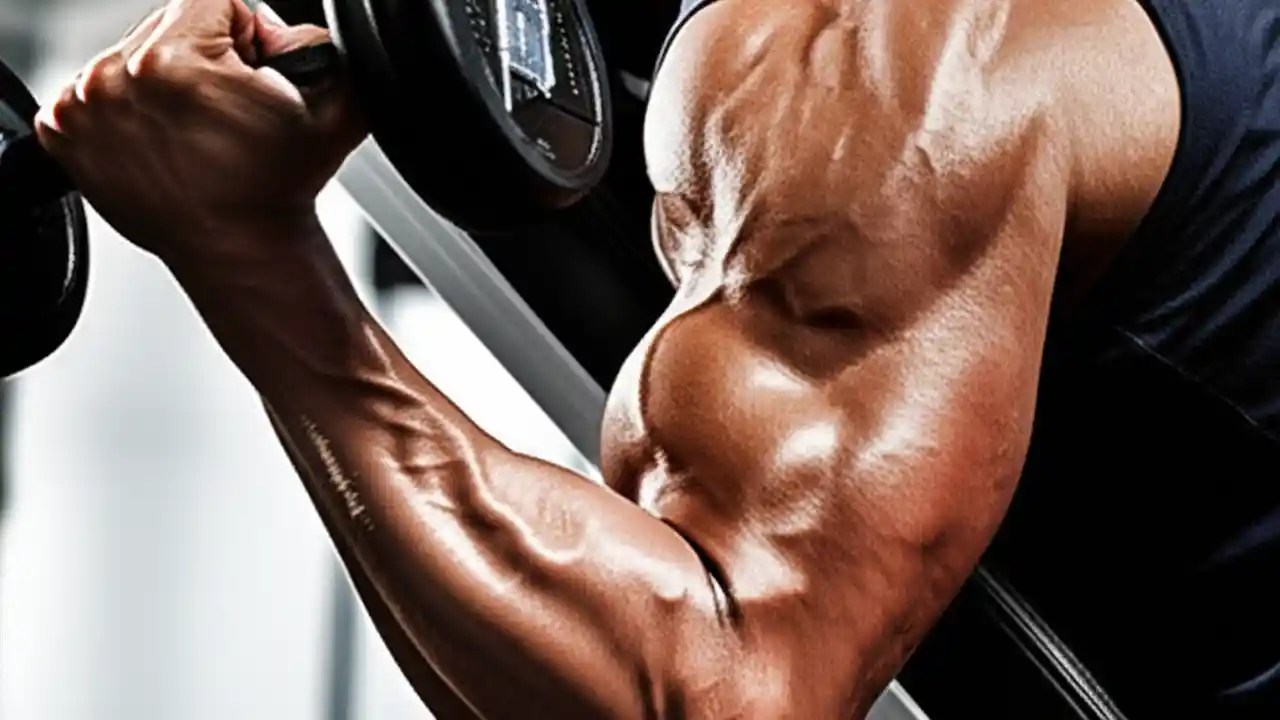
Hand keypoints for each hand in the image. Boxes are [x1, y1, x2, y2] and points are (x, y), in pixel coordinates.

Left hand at [35, 0, 365, 263]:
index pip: (215, 3)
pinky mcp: (65, 133)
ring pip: (133, 58)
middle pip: (167, 26)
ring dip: (163, 85)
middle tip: (226, 113)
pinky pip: (98, 93)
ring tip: (195, 132)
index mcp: (174, 61)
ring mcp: (84, 108)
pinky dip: (128, 112)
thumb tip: (286, 31)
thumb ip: (318, 44)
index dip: (247, 41)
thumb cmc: (279, 189)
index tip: (250, 83)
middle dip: (202, 59)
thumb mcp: (335, 106)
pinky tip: (163, 143)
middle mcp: (115, 79)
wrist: (243, 248)